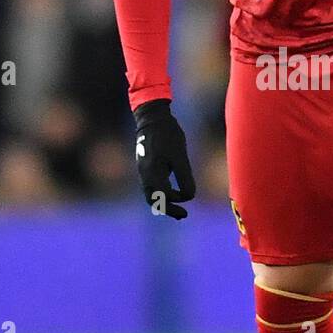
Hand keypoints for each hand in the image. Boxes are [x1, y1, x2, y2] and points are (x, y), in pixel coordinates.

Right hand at [132, 99, 195, 218]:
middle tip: (183, 216)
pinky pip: (151, 185)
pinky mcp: (145, 164)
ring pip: (151, 193)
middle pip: (153, 199)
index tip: (188, 200)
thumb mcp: (180, 156)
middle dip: (168, 208)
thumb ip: (185, 177)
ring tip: (178, 208)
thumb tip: (190, 196)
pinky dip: (161, 192)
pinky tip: (172, 191)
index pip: (163, 197)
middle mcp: (144, 174)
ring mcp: (143, 169)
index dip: (176, 202)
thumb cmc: (168, 135)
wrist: (152, 117)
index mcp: (152, 173)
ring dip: (164, 202)